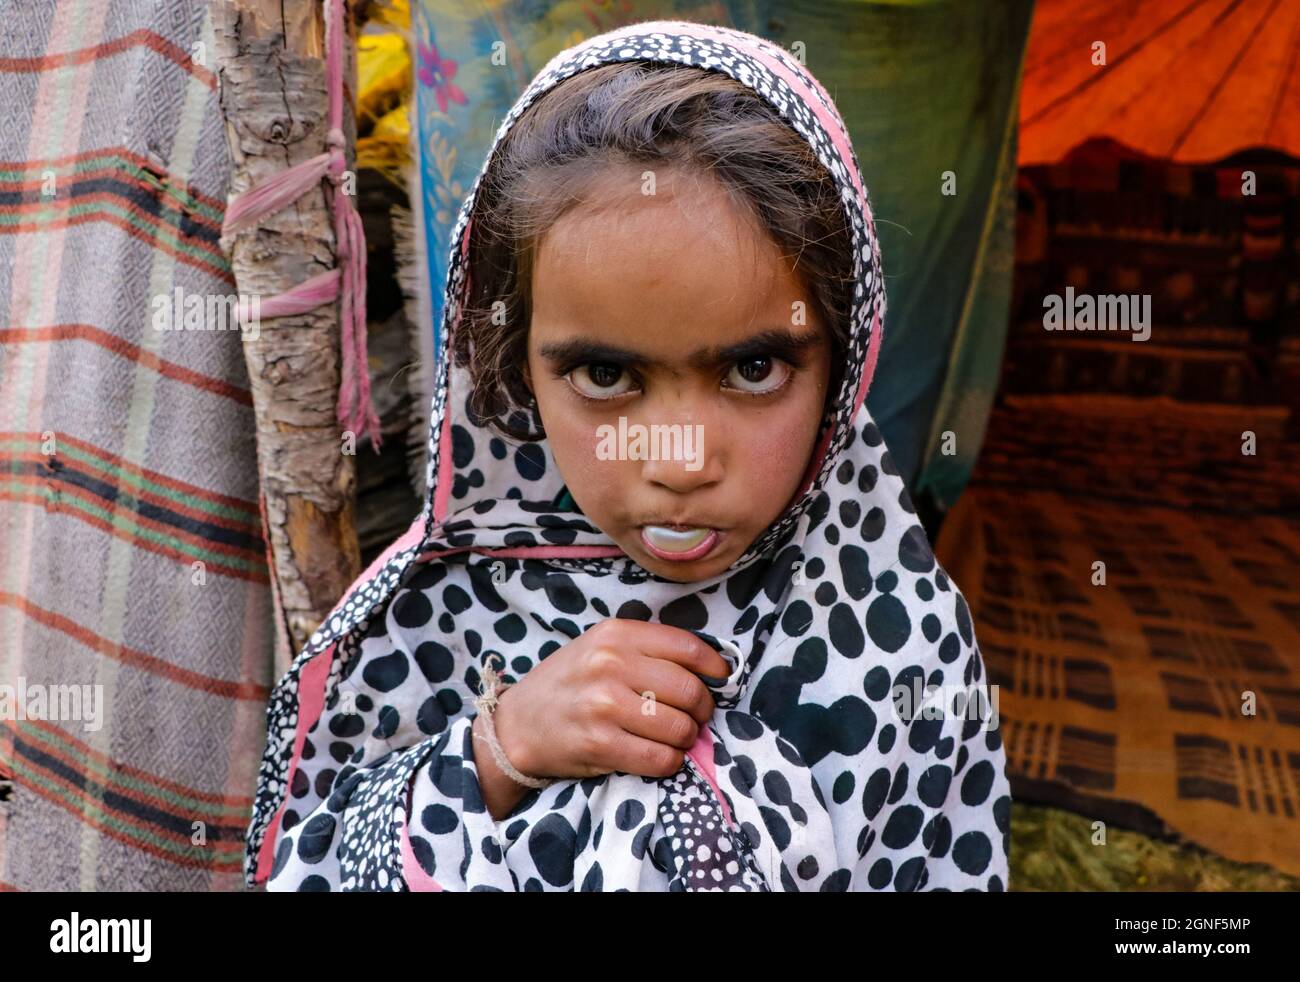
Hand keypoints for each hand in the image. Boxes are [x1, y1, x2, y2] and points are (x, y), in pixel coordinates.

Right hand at [480, 618, 729, 818]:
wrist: (519, 723)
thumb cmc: (569, 683)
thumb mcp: (601, 647)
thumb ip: (647, 650)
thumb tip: (709, 669)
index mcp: (615, 634)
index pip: (688, 647)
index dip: (715, 667)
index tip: (721, 680)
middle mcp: (610, 665)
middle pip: (690, 690)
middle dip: (703, 709)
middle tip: (696, 716)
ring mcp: (605, 705)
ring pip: (679, 727)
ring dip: (686, 738)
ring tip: (675, 737)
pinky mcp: (601, 744)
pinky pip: (660, 758)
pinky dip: (670, 761)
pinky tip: (660, 755)